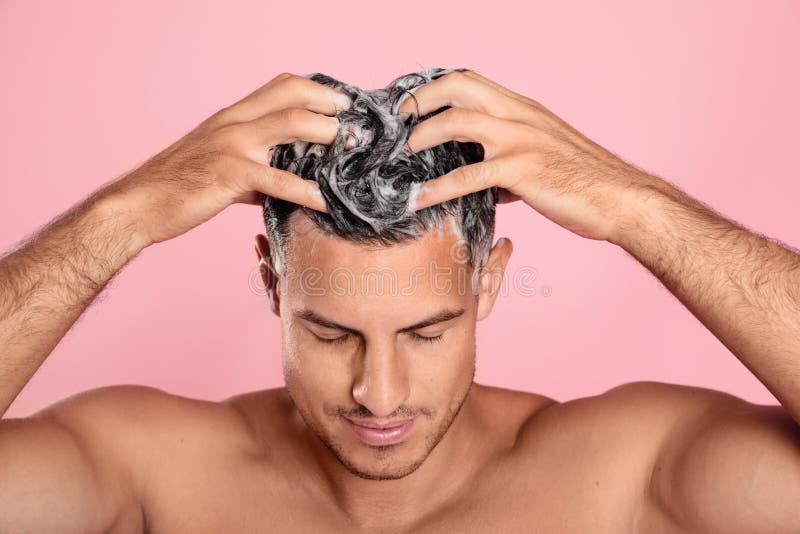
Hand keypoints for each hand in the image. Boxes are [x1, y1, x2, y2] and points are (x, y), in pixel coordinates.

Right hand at [97, 72, 350, 245]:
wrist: (139, 204)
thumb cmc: (179, 186)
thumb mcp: (218, 163)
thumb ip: (254, 166)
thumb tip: (285, 184)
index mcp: (233, 116)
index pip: (281, 85)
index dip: (315, 90)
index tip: (339, 103)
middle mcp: (235, 122)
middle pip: (292, 94)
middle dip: (329, 103)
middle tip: (353, 122)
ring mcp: (233, 145)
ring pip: (292, 125)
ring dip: (327, 134)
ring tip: (349, 149)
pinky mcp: (231, 174)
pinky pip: (279, 181)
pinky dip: (307, 192)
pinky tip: (324, 202)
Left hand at [400, 69, 669, 242]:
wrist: (621, 199)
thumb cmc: (585, 182)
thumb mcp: (544, 157)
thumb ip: (509, 162)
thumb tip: (485, 182)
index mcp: (523, 109)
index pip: (471, 81)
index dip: (436, 88)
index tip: (414, 105)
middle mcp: (518, 115)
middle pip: (459, 85)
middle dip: (422, 98)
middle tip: (400, 120)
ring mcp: (519, 139)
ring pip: (456, 121)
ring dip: (423, 135)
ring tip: (403, 154)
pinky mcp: (521, 170)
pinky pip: (467, 177)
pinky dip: (437, 188)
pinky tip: (419, 200)